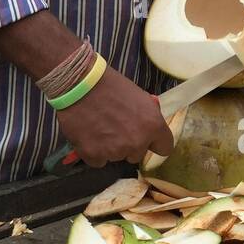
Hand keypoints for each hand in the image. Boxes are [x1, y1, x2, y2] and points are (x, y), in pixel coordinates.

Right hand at [55, 66, 173, 167]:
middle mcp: (137, 142)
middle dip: (129, 145)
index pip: (165, 148)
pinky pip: (98, 160)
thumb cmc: (111, 85)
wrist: (79, 83)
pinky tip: (88, 135)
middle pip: (137, 155)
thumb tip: (149, 127)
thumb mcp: (140, 97)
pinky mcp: (94, 155)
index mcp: (153, 126)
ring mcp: (115, 151)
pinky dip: (93, 151)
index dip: (154, 143)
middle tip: (115, 128)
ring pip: (116, 157)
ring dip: (110, 148)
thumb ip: (148, 116)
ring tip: (99, 128)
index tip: (147, 140)